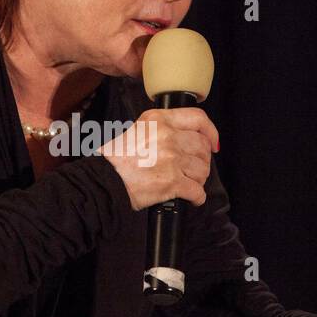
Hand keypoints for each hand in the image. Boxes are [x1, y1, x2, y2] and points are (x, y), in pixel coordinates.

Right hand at [100, 107, 218, 210]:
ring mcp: (171, 159)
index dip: (211, 132)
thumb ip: (161, 129)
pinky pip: (197, 191)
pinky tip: (191, 198)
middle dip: (202, 160)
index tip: (213, 142)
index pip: (197, 118)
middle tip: (195, 168)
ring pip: (202, 169)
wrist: (103, 181)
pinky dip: (197, 197)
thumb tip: (184, 139)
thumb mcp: (137, 130)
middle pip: (202, 147)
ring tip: (189, 183)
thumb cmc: (115, 160)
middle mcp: (168, 136)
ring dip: (199, 179)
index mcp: (158, 120)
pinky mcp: (172, 182)